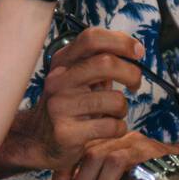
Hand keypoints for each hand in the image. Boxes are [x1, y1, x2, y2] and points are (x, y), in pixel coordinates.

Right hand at [38, 27, 143, 165]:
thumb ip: (100, 61)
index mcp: (63, 62)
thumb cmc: (69, 105)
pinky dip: (119, 129)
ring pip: (115, 99)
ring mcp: (60, 106)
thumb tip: (135, 49)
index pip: (92, 38)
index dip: (121, 41)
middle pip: (106, 63)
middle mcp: (58, 80)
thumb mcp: (78, 77)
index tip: (138, 52)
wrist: (39, 141)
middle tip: (135, 85)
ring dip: (123, 108)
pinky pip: (112, 127)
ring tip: (113, 113)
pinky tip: (108, 130)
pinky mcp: (66, 133)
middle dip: (132, 74)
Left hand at [51, 132, 178, 179]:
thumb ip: (90, 175)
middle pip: (93, 153)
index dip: (64, 173)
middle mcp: (126, 139)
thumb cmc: (146, 171)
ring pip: (113, 160)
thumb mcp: (115, 171)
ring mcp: (143, 148)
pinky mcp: (158, 160)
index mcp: (112, 139)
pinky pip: (139, 175)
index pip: (80, 150)